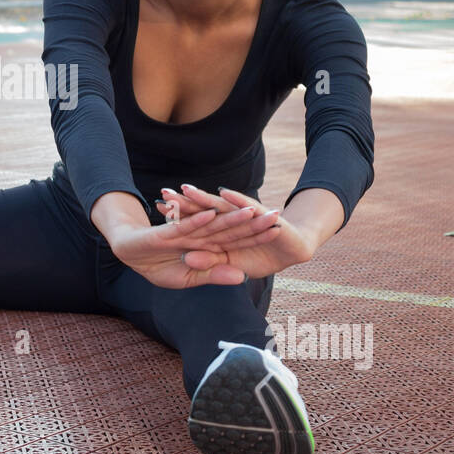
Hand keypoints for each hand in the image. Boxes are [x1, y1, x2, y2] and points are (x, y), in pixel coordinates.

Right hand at [105, 201, 267, 288]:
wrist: (129, 253)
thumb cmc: (157, 266)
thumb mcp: (189, 277)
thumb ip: (214, 274)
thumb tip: (242, 277)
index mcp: (207, 245)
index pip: (236, 240)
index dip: (256, 235)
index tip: (279, 231)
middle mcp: (199, 235)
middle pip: (229, 228)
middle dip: (252, 222)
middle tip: (276, 214)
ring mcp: (183, 232)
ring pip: (211, 224)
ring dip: (230, 217)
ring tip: (251, 209)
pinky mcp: (166, 232)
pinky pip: (183, 227)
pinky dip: (196, 221)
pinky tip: (211, 214)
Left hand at [159, 183, 316, 279]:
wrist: (295, 249)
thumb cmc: (261, 257)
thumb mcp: (231, 263)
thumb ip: (211, 262)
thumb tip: (187, 259)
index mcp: (221, 232)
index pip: (197, 221)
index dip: (178, 214)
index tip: (158, 206)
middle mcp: (231, 221)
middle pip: (204, 210)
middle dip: (185, 201)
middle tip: (163, 192)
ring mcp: (246, 217)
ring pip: (222, 207)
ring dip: (205, 198)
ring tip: (186, 189)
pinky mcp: (263, 216)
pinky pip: (248, 207)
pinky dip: (236, 201)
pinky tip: (223, 194)